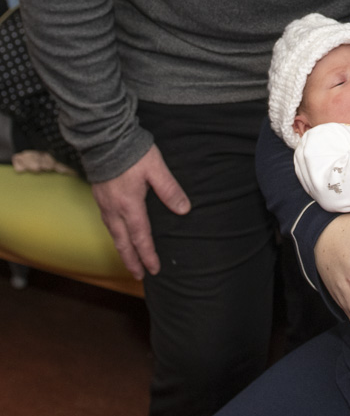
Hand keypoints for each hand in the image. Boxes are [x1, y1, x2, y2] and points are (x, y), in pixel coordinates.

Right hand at [91, 144, 189, 278]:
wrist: (105, 138)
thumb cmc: (132, 152)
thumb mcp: (156, 168)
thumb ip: (170, 189)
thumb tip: (184, 209)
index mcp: (130, 205)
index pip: (141, 237)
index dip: (148, 254)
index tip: (154, 269)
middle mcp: (114, 209)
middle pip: (123, 242)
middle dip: (131, 260)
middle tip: (138, 276)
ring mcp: (104, 203)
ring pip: (113, 234)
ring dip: (122, 249)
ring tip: (129, 259)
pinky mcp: (99, 196)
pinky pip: (107, 223)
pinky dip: (115, 235)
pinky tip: (118, 234)